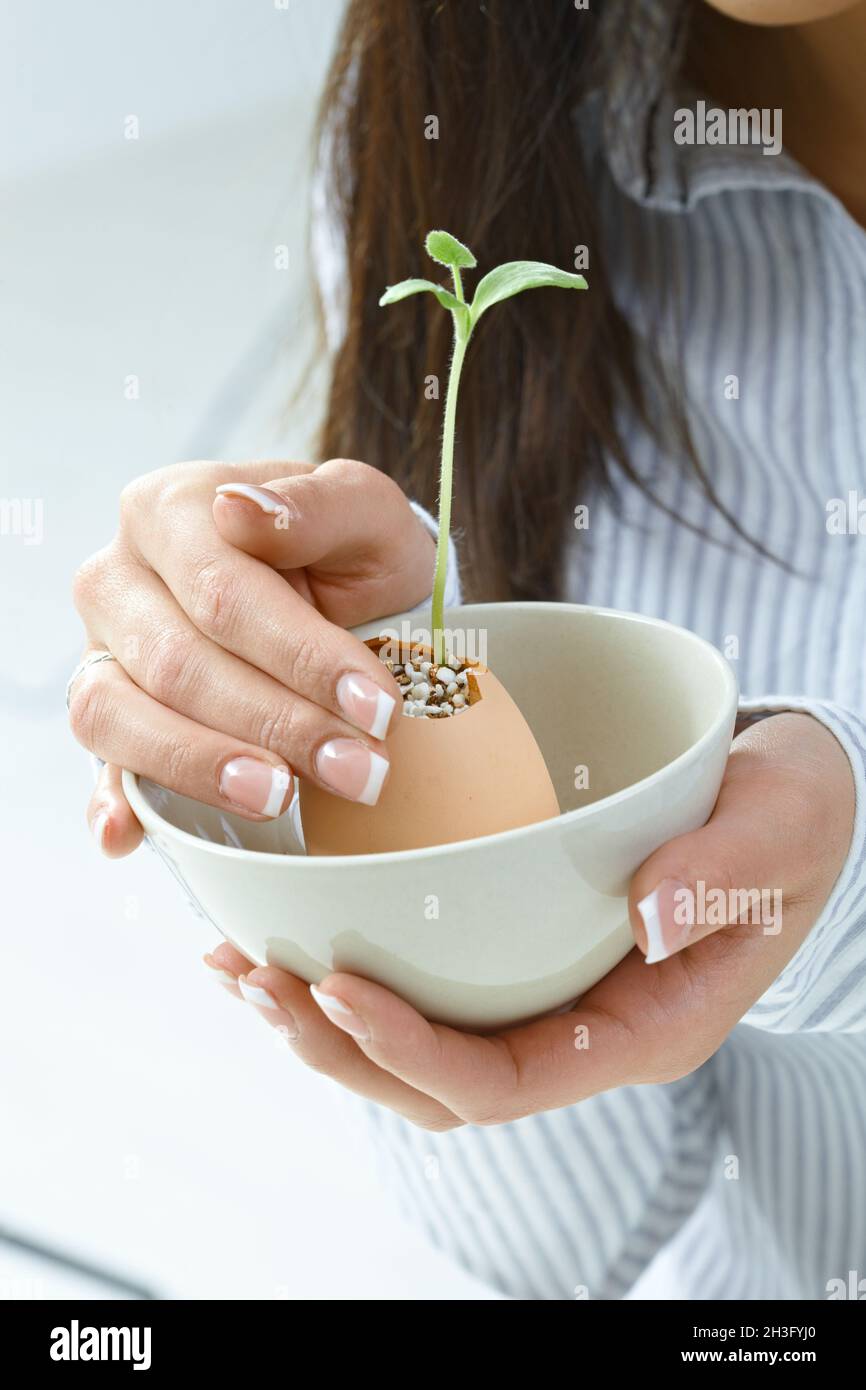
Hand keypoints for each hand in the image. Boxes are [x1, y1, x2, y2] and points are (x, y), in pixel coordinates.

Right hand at [71, 459, 435, 854]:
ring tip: (281, 796)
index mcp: (172, 510)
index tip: (378, 704)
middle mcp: (120, 577)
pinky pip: (98, 762)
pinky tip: (132, 835)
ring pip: (121, 715)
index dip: (302, 655)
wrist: (348, 596)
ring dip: (204, 766)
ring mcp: (104, 650)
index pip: (224, 592)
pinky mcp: (110, 715)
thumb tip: (239, 511)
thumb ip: (317, 504)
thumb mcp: (366, 514)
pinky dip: (113, 802)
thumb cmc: (355, 553)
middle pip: (178, 663)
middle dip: (278, 724)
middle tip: (361, 771)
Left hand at [205, 713, 853, 1127]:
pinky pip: (424, 990)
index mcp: (644, 1028)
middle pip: (438, 1087)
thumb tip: (646, 917)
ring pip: (416, 1053)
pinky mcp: (516, 956)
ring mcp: (546, 999)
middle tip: (256, 981)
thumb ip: (729, 874)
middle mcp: (583, 1031)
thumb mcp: (786, 821)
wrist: (779, 788)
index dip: (414, 1052)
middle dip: (337, 1050)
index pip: (511, 1080)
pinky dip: (343, 973)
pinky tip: (281, 933)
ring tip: (240, 970)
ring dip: (320, 1025)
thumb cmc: (788, 808)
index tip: (336, 987)